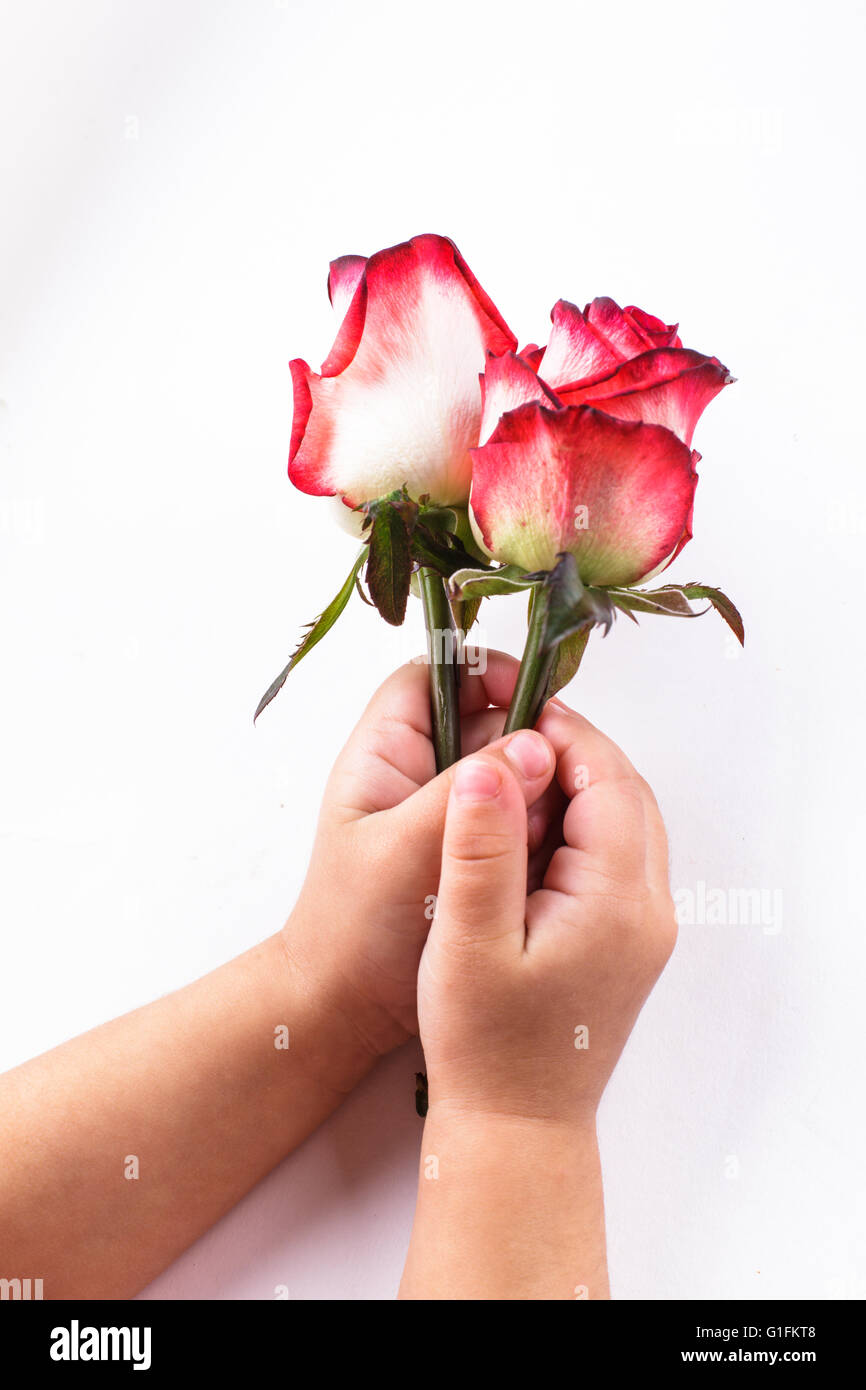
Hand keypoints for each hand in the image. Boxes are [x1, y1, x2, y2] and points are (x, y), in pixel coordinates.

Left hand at [281, 651, 563, 1061]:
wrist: (347, 1010)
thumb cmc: (356, 930)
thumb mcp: (407, 851)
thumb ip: (468, 794)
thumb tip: (538, 743)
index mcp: (384, 755)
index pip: (434, 676)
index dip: (485, 673)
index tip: (537, 702)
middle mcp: (417, 774)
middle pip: (485, 719)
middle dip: (529, 737)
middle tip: (565, 770)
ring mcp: (446, 814)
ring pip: (508, 770)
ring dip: (540, 787)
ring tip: (561, 822)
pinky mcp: (471, 851)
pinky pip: (517, 818)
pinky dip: (541, 827)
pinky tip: (557, 852)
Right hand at [400, 702, 676, 1299]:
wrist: (516, 1127)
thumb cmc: (485, 1046)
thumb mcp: (467, 940)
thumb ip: (482, 847)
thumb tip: (494, 763)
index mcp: (618, 901)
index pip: (610, 783)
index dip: (566, 735)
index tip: (515, 709)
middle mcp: (648, 910)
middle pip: (628, 796)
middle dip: (576, 753)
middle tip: (512, 731)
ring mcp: (644, 928)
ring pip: (627, 824)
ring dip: (581, 786)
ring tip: (517, 771)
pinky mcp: (628, 941)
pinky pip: (618, 856)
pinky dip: (582, 824)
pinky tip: (532, 828)